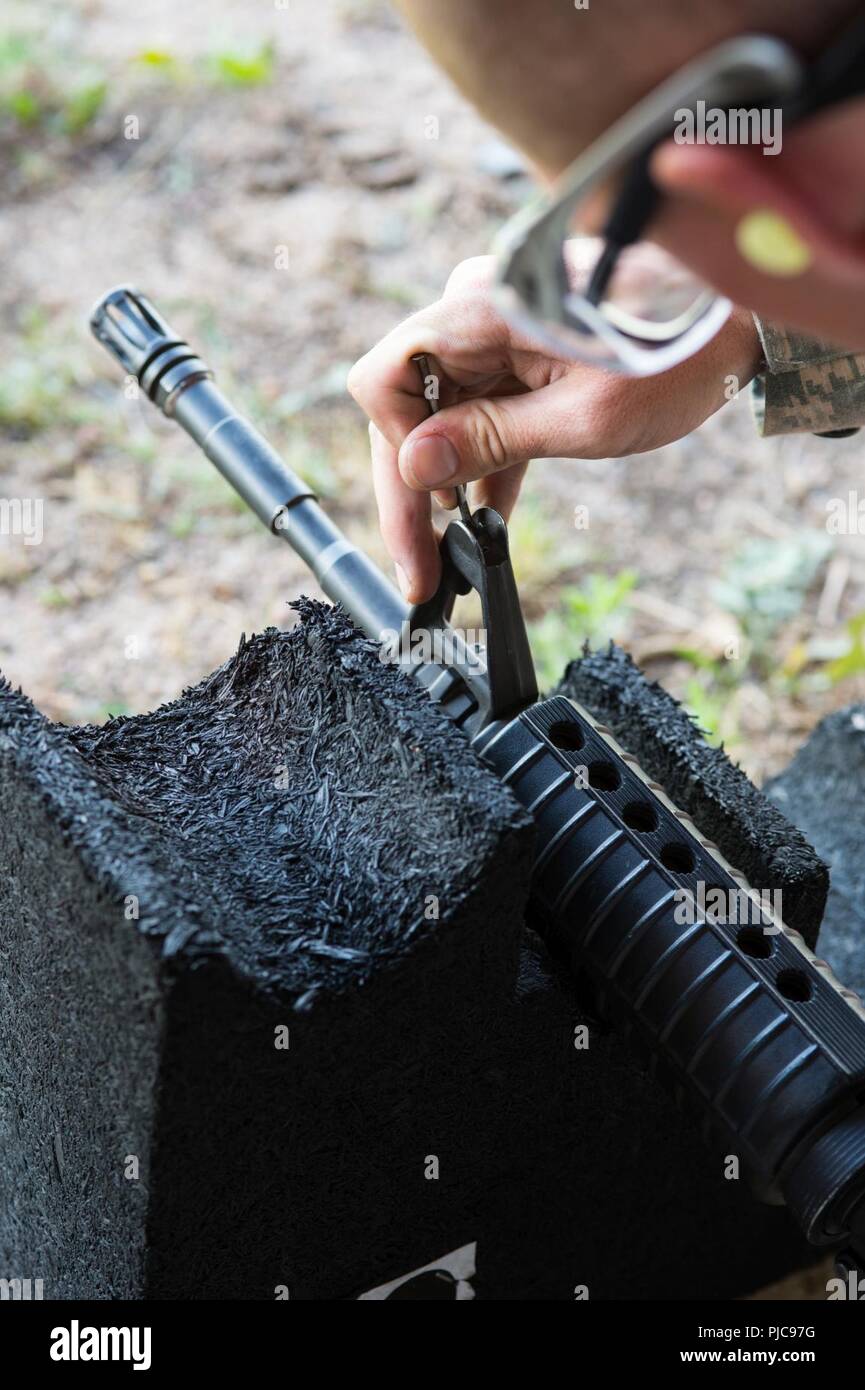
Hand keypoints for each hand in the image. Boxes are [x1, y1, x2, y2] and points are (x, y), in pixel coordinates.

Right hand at [347, 255, 761, 602]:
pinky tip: (481, 519)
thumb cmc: (676, 356)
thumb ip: (491, 439)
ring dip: (442, 482)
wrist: (738, 316)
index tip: (425, 510)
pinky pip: (477, 407)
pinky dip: (479, 460)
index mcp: (481, 310)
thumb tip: (414, 466)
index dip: (394, 449)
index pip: (386, 377)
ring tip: (447, 559)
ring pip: (438, 413)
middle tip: (420, 570)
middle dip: (409, 489)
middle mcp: (476, 310)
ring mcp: (496, 328)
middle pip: (405, 405)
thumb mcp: (583, 417)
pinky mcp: (520, 348)